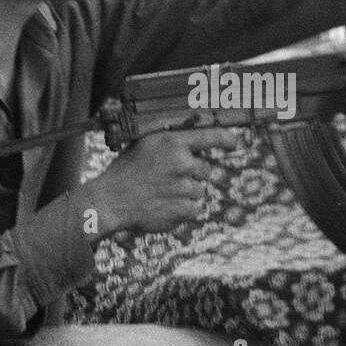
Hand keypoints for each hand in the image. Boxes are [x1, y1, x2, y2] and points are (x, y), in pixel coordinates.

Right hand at [79, 128, 240, 235]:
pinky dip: (184, 209)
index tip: (235, 143)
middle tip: (169, 179)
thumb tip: (194, 144)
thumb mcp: (144, 145)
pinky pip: (196, 208)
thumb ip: (170, 143)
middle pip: (206, 169)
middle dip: (194, 175)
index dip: (226, 139)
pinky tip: (165, 206)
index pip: (209, 136)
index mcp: (171, 143)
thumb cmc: (125, 172)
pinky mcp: (184, 209)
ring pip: (201, 190)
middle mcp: (182, 162)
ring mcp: (184, 187)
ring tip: (162, 194)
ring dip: (187, 193)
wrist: (110, 201)